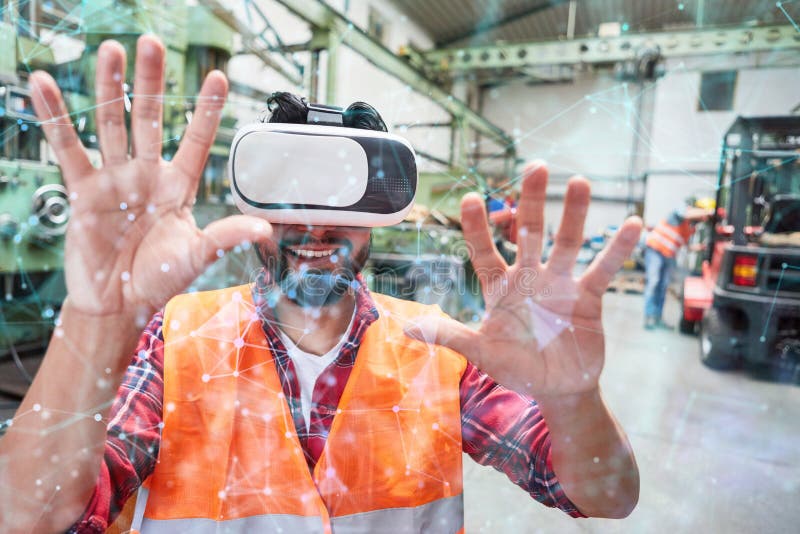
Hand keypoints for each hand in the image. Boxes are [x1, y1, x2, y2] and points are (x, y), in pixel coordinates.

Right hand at [31, 35, 270, 316]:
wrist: (118, 304)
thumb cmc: (159, 280)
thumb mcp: (197, 256)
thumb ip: (226, 236)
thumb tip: (265, 227)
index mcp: (178, 186)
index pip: (197, 140)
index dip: (206, 110)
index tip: (219, 76)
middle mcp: (147, 175)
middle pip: (150, 119)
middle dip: (152, 82)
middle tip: (153, 43)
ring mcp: (114, 179)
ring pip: (112, 124)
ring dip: (110, 88)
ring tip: (111, 50)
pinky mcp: (83, 190)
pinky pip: (68, 149)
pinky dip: (55, 118)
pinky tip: (45, 85)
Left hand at [406, 163, 641, 397]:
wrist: (557, 389)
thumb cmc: (516, 368)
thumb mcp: (482, 352)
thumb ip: (450, 336)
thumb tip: (406, 327)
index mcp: (500, 288)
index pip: (484, 251)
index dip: (476, 227)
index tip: (469, 198)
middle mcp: (530, 277)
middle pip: (529, 233)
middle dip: (531, 201)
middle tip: (536, 166)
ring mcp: (560, 283)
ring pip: (568, 242)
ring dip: (575, 214)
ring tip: (580, 182)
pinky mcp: (588, 297)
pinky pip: (604, 269)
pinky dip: (618, 249)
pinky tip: (632, 223)